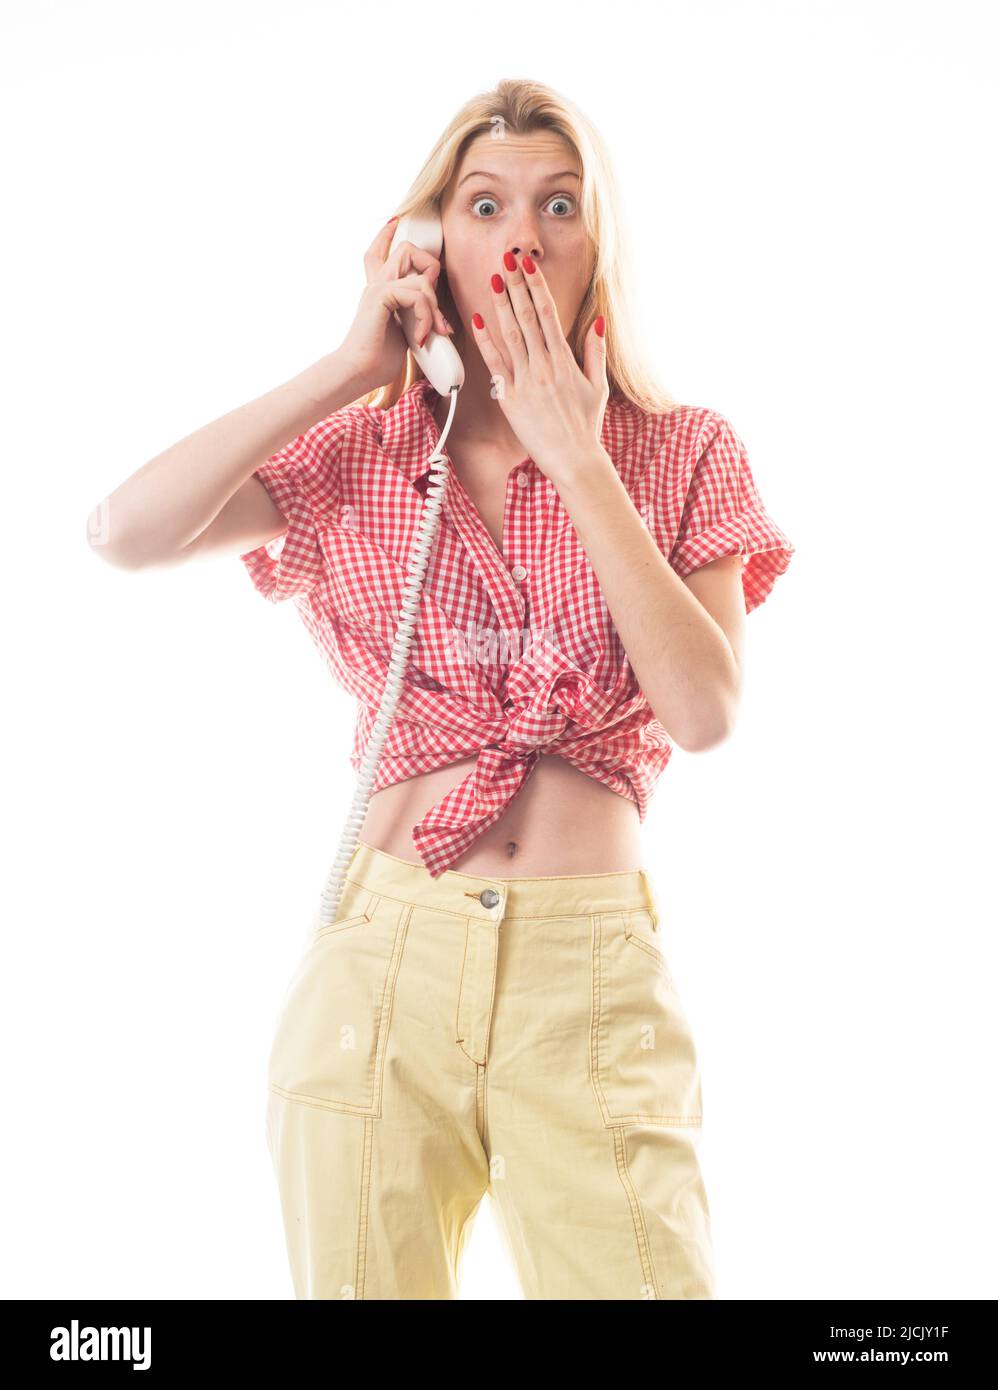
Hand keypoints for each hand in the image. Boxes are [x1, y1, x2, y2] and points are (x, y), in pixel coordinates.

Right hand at [337, 217, 454, 392]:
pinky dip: (426, 317)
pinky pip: (418, 295)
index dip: (386, 235)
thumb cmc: (379, 359)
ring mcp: (377, 288)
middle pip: (406, 250)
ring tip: (430, 333)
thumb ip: (416, 312)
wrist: (360, 372)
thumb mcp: (405, 330)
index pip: (378, 253)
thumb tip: (435, 302)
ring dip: (434, 308)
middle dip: (430, 268)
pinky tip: (420, 337)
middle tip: (435, 308)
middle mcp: (376, 284)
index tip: (395, 221)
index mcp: (378, 291)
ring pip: (421, 277)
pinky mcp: (381, 296)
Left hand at [471, 252, 607, 479]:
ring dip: (500, 305)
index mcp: (565, 361)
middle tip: (507, 259)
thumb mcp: (597, 386)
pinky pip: (495, 365)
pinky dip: (486, 342)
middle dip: (516, 286)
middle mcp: (544, 367)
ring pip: (510, 335)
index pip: (548, 314)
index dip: (536, 287)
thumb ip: (594, 352)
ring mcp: (525, 382)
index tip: (528, 266)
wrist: (574, 460)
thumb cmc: (586, 426)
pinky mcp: (510, 399)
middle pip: (527, 317)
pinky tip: (478, 320)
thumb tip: (597, 321)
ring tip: (492, 279)